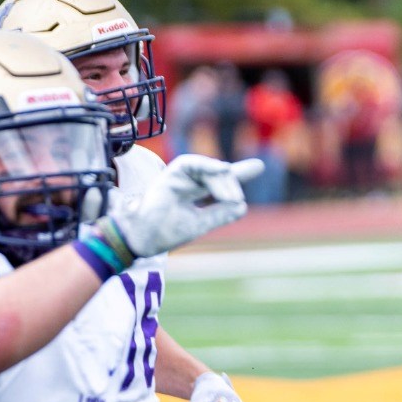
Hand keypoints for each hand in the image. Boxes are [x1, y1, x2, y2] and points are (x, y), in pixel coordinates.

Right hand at [108, 155, 256, 258]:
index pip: (220, 182)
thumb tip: (242, 205)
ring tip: (229, 196)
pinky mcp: (170, 175)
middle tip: (237, 197)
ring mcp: (180, 178)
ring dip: (222, 181)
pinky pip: (191, 163)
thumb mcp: (200, 223)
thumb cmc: (165, 233)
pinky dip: (207, 165)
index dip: (239, 174)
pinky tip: (222, 169)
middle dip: (236, 176)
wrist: (141, 239)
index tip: (259, 166)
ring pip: (209, 170)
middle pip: (218, 173)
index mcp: (194, 195)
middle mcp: (189, 184)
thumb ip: (220, 213)